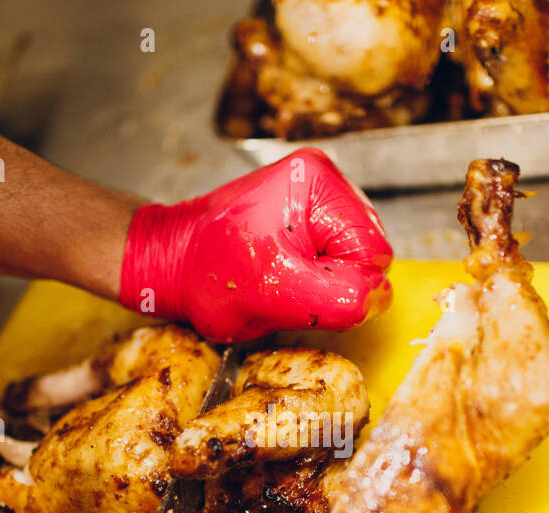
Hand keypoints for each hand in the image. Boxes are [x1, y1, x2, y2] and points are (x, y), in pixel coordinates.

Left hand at [119, 147, 392, 341]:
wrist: (170, 261)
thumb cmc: (208, 273)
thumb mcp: (277, 294)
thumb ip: (339, 298)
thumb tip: (379, 297)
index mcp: (319, 182)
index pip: (373, 253)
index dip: (343, 285)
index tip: (297, 287)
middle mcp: (324, 177)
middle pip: (366, 252)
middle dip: (331, 279)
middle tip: (284, 282)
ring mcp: (316, 193)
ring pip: (351, 257)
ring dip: (320, 279)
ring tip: (277, 275)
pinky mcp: (306, 210)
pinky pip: (333, 255)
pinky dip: (311, 272)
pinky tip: (278, 270)